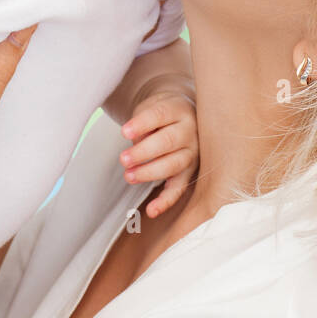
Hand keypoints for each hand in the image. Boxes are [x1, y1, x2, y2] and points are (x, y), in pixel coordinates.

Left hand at [119, 83, 197, 217]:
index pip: (160, 114)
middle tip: (123, 159)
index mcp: (178, 109)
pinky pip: (179, 188)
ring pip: (174, 164)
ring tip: (129, 176)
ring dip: (150, 173)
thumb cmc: (161, 113)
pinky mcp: (191, 172)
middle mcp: (190, 130)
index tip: (124, 132)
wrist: (183, 114)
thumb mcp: (151, 106)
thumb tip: (137, 142)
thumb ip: (143, 121)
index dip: (142, 124)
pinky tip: (152, 210)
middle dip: (143, 152)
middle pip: (168, 141)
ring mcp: (193, 152)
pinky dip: (166, 201)